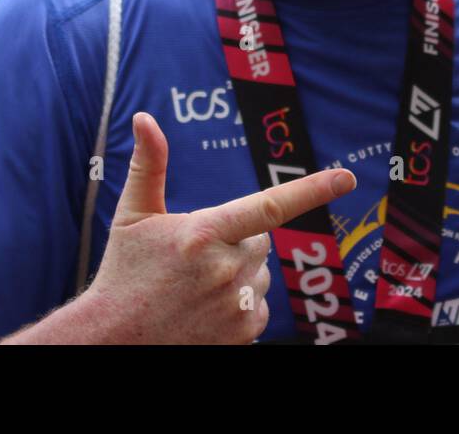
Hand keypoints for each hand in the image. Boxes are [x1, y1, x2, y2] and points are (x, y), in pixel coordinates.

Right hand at [84, 112, 355, 343]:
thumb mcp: (132, 217)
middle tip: (195, 260)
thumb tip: (144, 118)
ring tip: (195, 290)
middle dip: (236, 244)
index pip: (270, 206)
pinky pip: (260, 309)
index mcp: (203, 234)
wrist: (112, 340)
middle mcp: (227, 270)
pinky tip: (204, 313)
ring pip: (260, 276)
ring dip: (239, 278)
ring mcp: (238, 306)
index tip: (346, 178)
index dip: (312, 190)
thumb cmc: (123, 274)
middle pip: (259, 241)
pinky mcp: (244, 335)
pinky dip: (240, 308)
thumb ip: (148, 166)